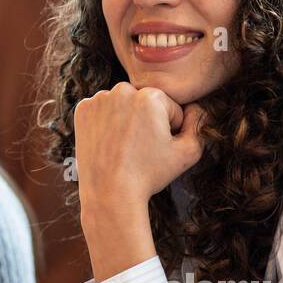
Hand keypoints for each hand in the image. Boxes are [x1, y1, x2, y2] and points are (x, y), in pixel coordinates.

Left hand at [73, 83, 204, 279]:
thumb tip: (197, 107)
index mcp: (151, 96)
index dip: (168, 130)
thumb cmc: (150, 175)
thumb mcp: (188, 153)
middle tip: (139, 149)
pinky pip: (102, 111)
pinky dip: (105, 123)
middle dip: (146, 121)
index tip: (156, 148)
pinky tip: (108, 142)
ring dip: (126, 120)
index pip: (169, 108)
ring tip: (123, 147)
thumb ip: (199, 125)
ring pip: (123, 105)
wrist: (109, 193)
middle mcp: (122, 90)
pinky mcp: (82, 109)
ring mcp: (99, 99)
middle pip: (145, 103)